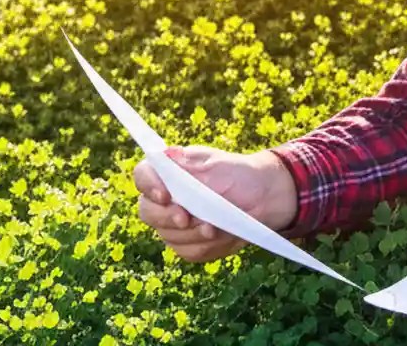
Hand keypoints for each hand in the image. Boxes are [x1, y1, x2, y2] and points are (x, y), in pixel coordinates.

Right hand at [132, 145, 298, 262]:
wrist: (264, 199)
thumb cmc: (239, 176)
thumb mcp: (216, 165)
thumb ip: (189, 165)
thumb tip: (164, 154)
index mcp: (169, 172)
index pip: (142, 176)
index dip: (149, 186)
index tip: (165, 195)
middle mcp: (166, 199)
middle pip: (148, 212)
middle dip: (170, 218)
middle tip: (189, 218)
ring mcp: (174, 224)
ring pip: (169, 236)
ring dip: (195, 233)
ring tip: (218, 225)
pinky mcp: (189, 244)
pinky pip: (188, 251)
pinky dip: (206, 246)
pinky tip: (222, 236)